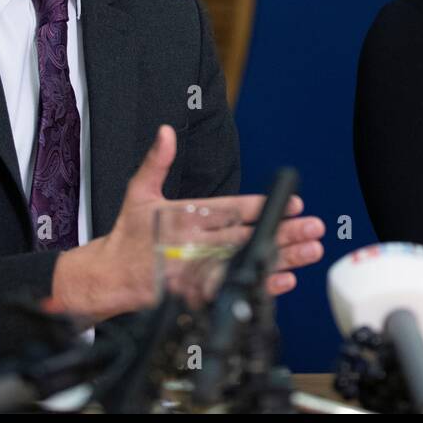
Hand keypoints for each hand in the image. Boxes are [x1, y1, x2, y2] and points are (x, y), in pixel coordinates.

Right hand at [50, 125, 324, 321]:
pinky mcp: (197, 291)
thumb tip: (165, 131)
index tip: (294, 203)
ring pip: (247, 262)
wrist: (108, 278)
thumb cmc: (128, 234)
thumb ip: (156, 162)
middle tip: (314, 228)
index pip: (232, 209)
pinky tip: (285, 280)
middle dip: (284, 232)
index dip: (263, 207)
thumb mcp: (138, 191)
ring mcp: (198, 270)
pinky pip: (235, 288)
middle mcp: (194, 243)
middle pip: (247, 236)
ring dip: (282, 258)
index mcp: (185, 216)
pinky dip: (260, 286)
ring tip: (311, 251)